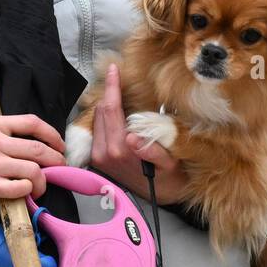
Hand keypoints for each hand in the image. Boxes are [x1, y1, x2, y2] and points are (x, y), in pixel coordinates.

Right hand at [0, 113, 66, 214]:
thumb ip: (5, 134)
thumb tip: (38, 144)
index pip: (32, 123)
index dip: (52, 135)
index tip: (59, 146)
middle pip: (38, 149)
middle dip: (55, 161)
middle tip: (58, 168)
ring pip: (32, 170)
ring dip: (42, 181)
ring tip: (39, 186)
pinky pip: (19, 187)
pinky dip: (27, 190)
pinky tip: (24, 191)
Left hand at [91, 64, 189, 204]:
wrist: (160, 197)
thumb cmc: (169, 177)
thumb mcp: (169, 163)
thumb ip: (152, 150)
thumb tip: (133, 136)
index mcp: (120, 151)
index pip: (110, 110)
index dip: (112, 87)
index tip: (113, 69)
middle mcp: (104, 153)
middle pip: (100, 111)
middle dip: (108, 91)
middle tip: (118, 75)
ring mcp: (98, 156)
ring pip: (96, 118)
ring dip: (106, 102)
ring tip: (119, 90)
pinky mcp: (98, 158)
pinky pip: (97, 128)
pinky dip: (105, 115)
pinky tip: (117, 109)